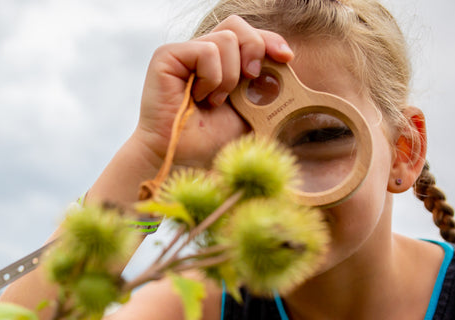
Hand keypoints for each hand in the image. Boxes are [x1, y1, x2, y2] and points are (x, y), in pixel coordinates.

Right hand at [134, 15, 293, 169]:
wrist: (182, 158)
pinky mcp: (167, 56)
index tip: (286, 57)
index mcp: (219, 62)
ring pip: (226, 39)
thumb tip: (286, 59)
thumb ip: (265, 84)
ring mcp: (183, 53)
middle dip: (254, 49)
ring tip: (214, 101)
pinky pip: (206, 51)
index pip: (247, 33)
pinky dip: (211, 78)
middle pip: (237, 26)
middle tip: (250, 79)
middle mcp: (199, 53)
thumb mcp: (250, 110)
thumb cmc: (211, 140)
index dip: (269, 39)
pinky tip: (198, 97)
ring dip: (229, 76)